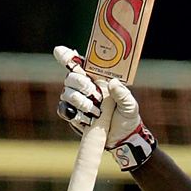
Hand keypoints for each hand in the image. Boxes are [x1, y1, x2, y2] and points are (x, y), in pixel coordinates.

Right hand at [53, 46, 156, 169]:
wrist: (122, 139)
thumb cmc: (126, 117)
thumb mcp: (130, 105)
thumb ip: (123, 94)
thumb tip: (113, 83)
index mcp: (97, 79)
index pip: (78, 64)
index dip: (67, 56)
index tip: (60, 51)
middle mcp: (83, 88)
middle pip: (70, 77)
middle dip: (80, 83)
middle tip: (94, 93)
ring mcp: (76, 101)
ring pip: (67, 94)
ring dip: (81, 101)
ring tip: (96, 111)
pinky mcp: (72, 115)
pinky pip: (64, 109)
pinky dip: (73, 113)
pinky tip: (86, 118)